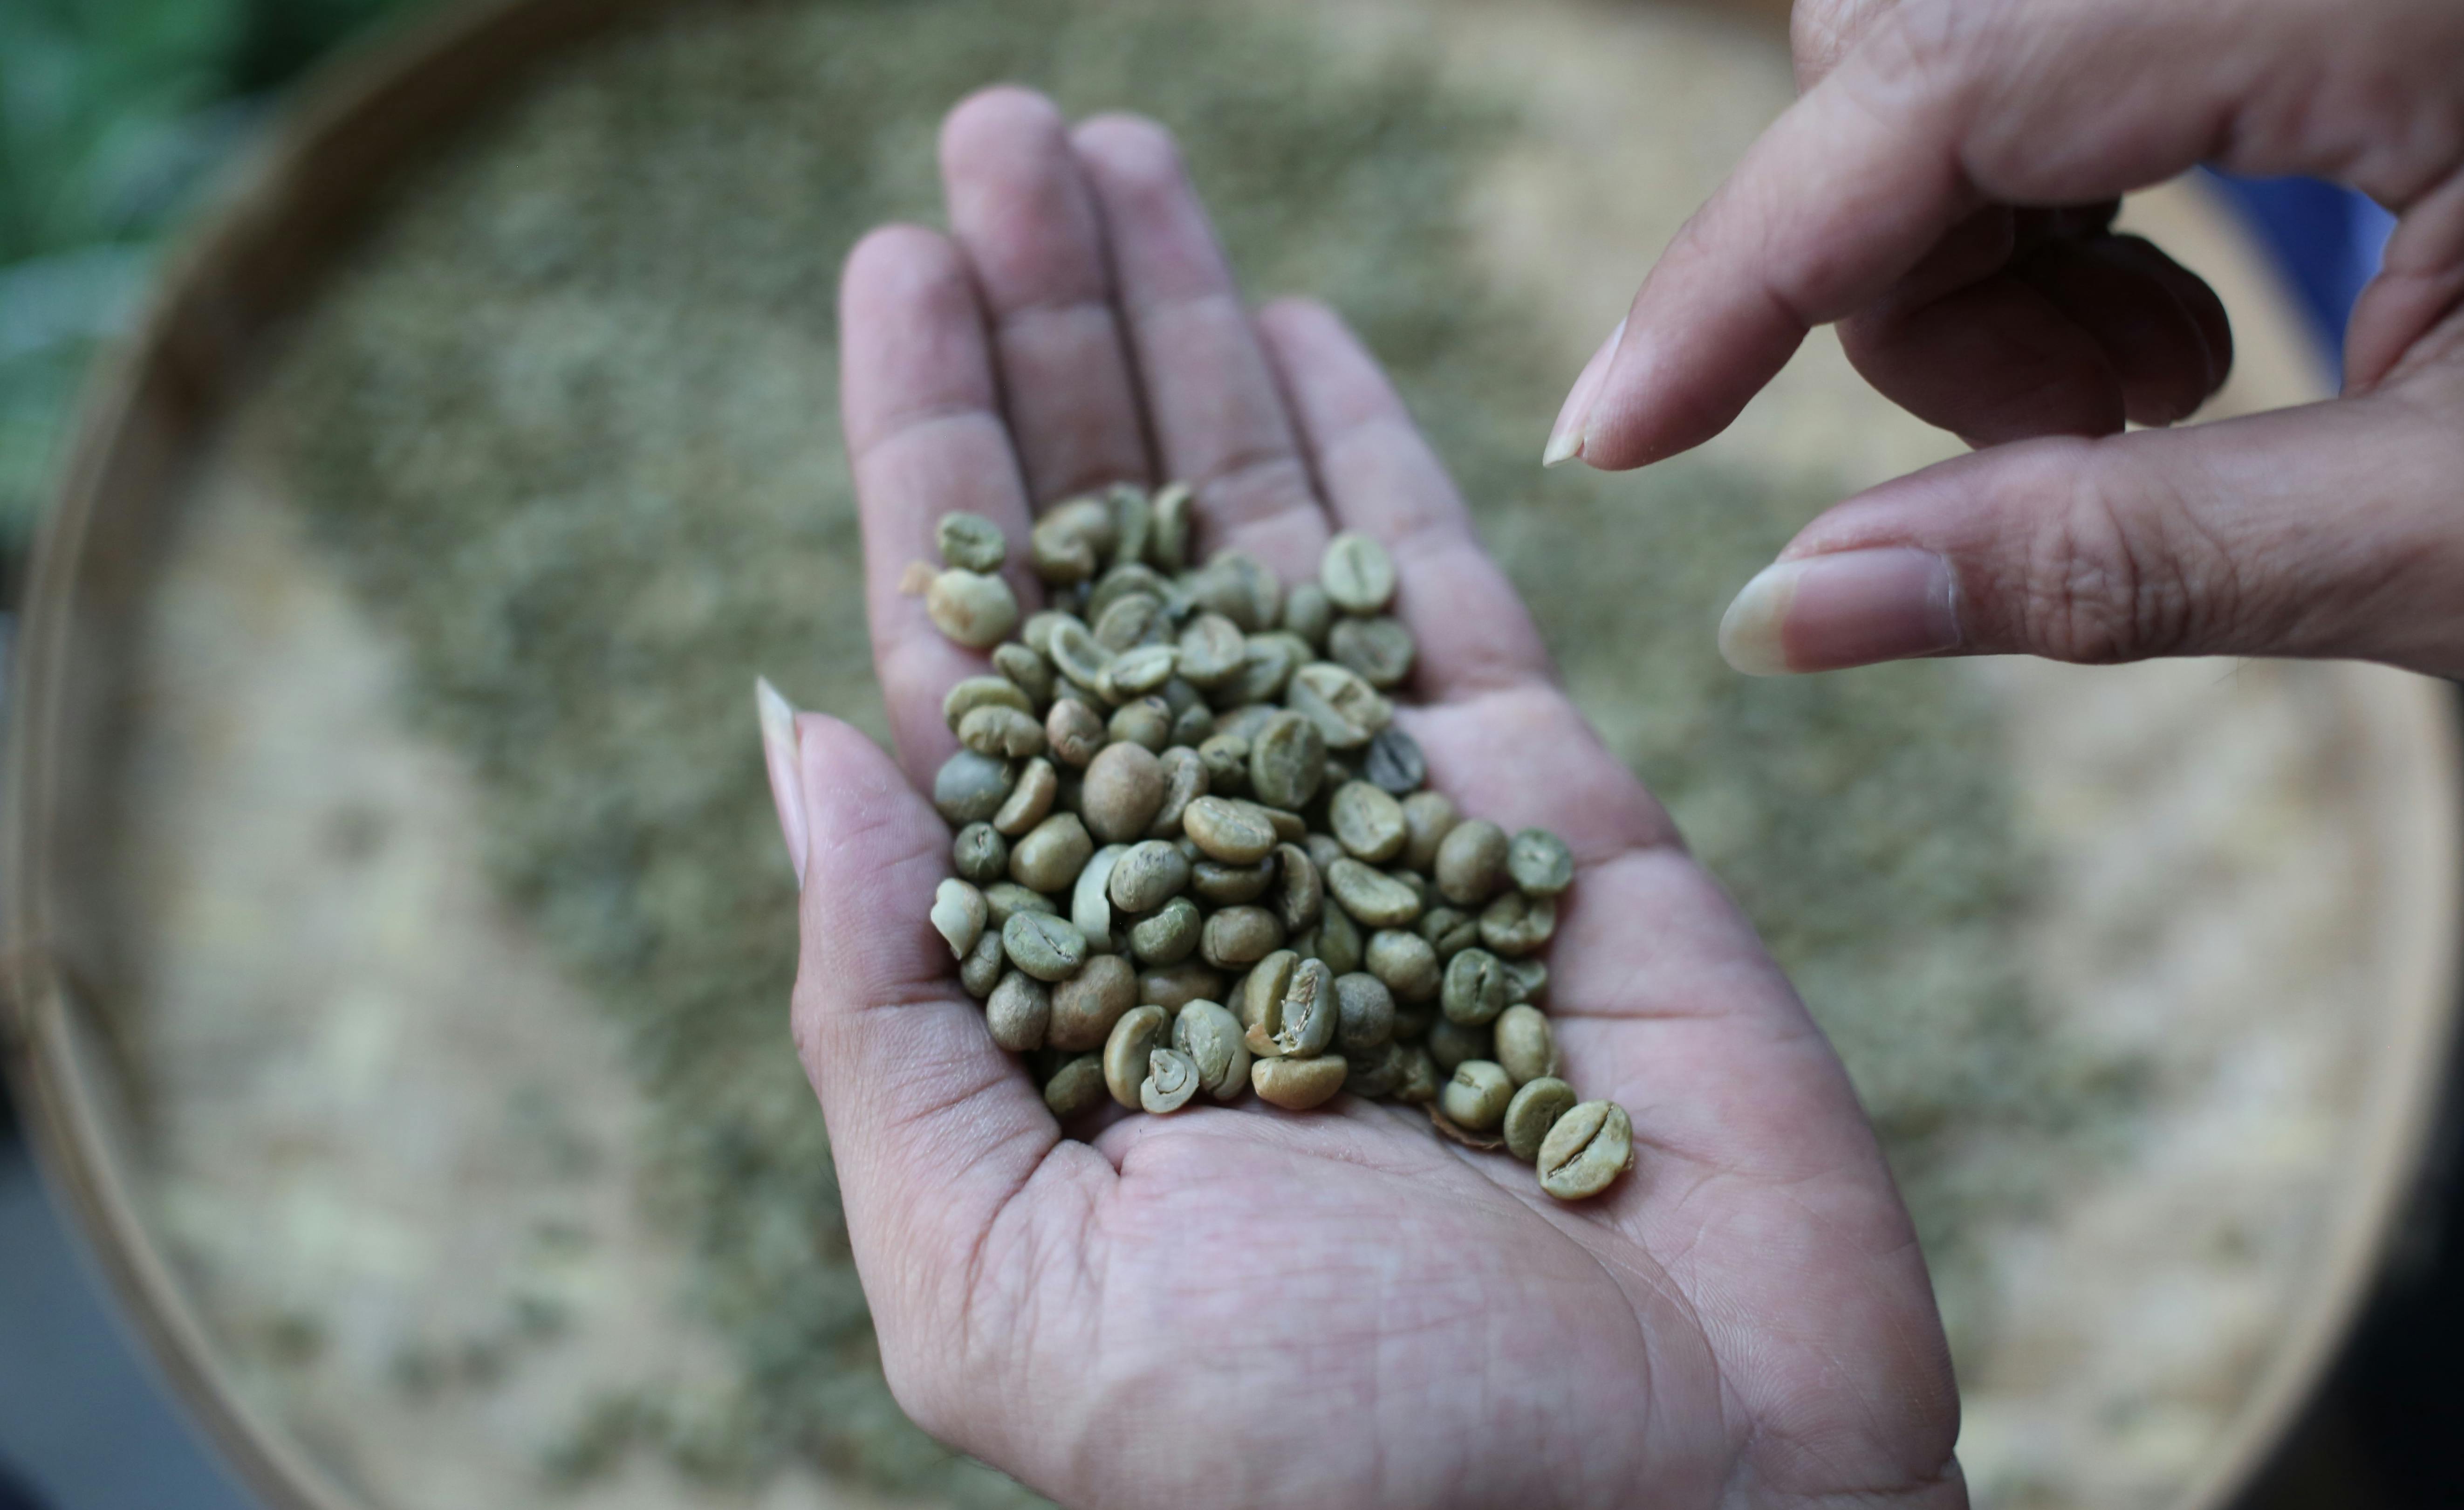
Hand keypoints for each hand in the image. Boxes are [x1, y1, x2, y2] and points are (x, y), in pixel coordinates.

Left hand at [758, 88, 1963, 1509]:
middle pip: (1113, 547)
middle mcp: (1212, 864)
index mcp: (1066, 968)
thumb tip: (807, 741)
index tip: (896, 271)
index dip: (932, 458)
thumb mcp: (1008, 1290)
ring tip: (1114, 155)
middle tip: (999, 136)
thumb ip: (893, 1018)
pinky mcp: (1555, 810)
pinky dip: (1373, 449)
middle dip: (1054, 339)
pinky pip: (1445, 589)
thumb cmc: (1330, 1459)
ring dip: (1189, 335)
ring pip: (1267, 525)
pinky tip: (1293, 319)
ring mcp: (1385, 821)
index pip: (973, 663)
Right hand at [1548, 0, 2463, 680]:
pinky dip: (2037, 185)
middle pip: (1910, 33)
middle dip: (1897, 267)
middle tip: (2089, 435)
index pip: (1940, 84)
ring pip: (1945, 35)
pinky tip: (2174, 301)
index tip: (1617, 437)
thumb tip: (1784, 613)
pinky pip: (2032, 34)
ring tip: (2155, 393)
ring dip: (1967, 238)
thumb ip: (2117, 569)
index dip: (1744, 269)